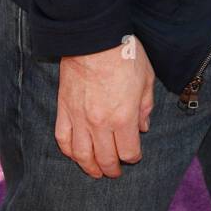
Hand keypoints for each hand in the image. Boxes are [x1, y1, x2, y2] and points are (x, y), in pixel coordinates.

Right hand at [55, 36, 155, 177]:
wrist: (93, 38)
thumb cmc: (124, 55)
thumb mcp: (146, 79)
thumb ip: (145, 106)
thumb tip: (144, 126)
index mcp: (123, 117)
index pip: (128, 151)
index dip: (133, 157)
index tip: (135, 155)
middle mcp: (100, 123)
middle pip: (105, 158)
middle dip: (112, 168)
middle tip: (115, 172)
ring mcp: (79, 118)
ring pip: (82, 154)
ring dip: (89, 167)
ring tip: (96, 172)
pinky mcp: (64, 109)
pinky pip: (63, 138)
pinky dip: (69, 151)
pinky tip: (75, 154)